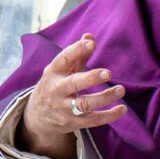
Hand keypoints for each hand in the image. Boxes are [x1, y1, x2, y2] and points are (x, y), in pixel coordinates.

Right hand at [20, 32, 126, 158]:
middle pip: (73, 84)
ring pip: (85, 104)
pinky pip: (92, 120)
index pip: (63, 59)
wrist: (38, 115)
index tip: (91, 43)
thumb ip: (77, 54)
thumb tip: (90, 35)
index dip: (76, 50)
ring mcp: (64, 108)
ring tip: (121, 90)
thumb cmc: (56, 84)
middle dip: (90, 78)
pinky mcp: (73, 122)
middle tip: (108, 73)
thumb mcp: (62, 69)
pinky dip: (108, 116)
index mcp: (53, 73)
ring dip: (104, 97)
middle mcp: (57, 90)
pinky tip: (122, 109)